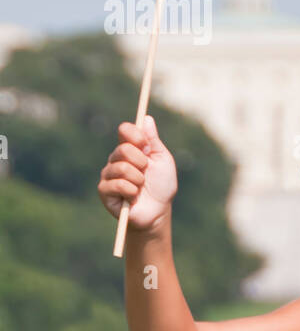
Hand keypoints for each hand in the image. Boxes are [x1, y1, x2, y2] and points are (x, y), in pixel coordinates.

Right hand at [97, 116, 177, 231]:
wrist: (158, 211)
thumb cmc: (162, 186)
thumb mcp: (162, 160)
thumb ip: (153, 141)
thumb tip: (146, 118)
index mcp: (130, 149)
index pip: (124, 130)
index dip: (135, 134)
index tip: (145, 144)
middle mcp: (116, 159)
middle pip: (123, 149)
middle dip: (141, 162)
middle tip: (146, 172)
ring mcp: (108, 175)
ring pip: (121, 168)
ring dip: (138, 179)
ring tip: (141, 187)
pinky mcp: (104, 191)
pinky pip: (118, 184)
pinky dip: (132, 191)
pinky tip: (133, 197)